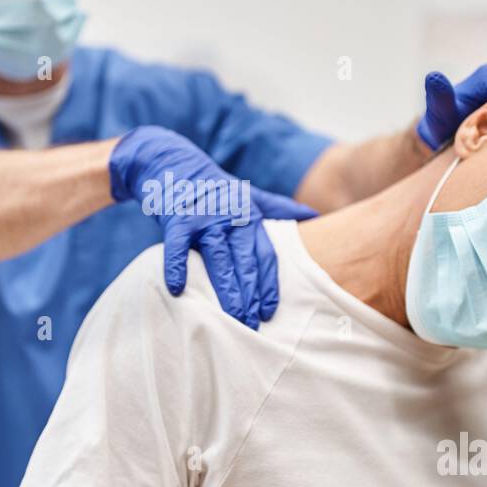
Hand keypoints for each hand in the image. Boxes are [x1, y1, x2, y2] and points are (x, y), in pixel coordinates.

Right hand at [108, 126, 316, 328]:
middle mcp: (231, 218)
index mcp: (250, 216)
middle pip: (245, 262)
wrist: (172, 161)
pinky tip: (178, 288)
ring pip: (218, 258)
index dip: (269, 284)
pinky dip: (176, 266)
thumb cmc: (213, 186)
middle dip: (251, 295)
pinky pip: (176, 246)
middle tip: (253, 325)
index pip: (265, 255)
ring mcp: (204, 218)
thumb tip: (314, 214)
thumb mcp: (248, 194)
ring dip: (225, 289)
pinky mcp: (176, 218)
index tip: (270, 311)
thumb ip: (279, 207)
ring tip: (230, 318)